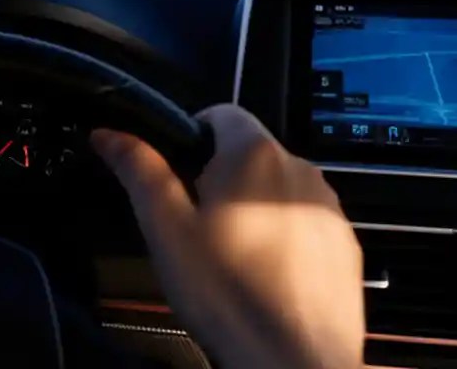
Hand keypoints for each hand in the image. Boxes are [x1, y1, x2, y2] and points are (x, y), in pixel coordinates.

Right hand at [91, 105, 362, 368]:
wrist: (294, 360)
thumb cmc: (224, 290)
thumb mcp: (166, 229)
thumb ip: (140, 171)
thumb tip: (108, 133)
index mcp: (255, 153)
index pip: (220, 112)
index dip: (191, 136)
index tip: (176, 178)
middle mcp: (302, 168)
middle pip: (251, 153)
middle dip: (221, 177)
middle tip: (195, 227)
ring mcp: (331, 208)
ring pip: (279, 189)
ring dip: (254, 207)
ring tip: (230, 258)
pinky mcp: (347, 246)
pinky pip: (306, 224)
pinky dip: (286, 238)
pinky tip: (266, 278)